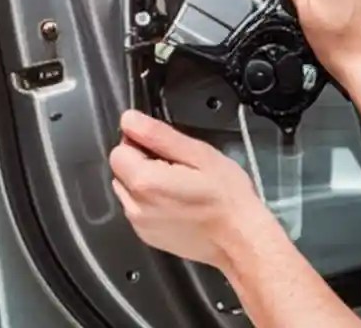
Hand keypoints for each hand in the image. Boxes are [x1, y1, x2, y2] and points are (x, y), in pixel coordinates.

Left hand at [109, 110, 276, 270]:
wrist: (241, 240)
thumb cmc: (227, 199)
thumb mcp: (198, 154)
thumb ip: (157, 134)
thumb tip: (129, 120)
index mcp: (145, 182)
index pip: (119, 149)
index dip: (141, 142)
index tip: (165, 148)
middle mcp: (136, 206)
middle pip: (121, 170)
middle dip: (142, 162)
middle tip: (177, 167)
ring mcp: (140, 225)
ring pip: (127, 189)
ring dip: (145, 183)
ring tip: (179, 186)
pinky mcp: (148, 236)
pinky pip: (138, 209)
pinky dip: (151, 202)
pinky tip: (177, 202)